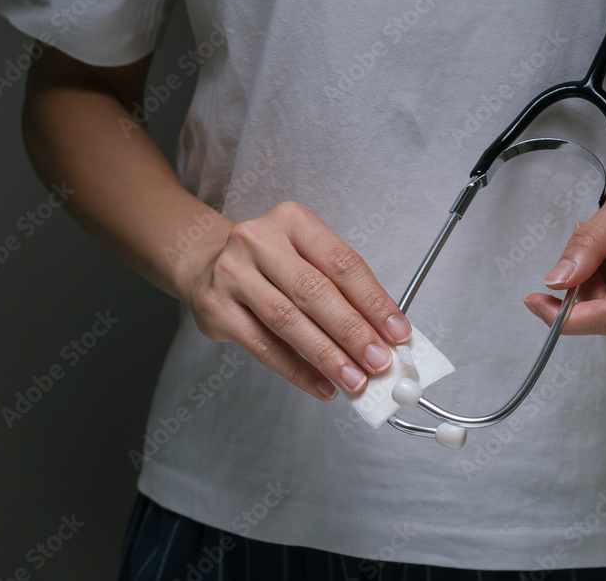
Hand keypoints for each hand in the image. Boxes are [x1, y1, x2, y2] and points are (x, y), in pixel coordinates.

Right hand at [180, 202, 411, 399]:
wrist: (208, 266)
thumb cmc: (273, 264)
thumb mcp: (308, 258)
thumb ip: (344, 291)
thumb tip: (384, 336)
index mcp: (292, 221)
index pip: (342, 263)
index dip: (373, 300)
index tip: (397, 332)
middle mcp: (259, 241)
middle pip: (314, 292)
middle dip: (352, 332)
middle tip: (379, 361)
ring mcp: (233, 274)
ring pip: (288, 321)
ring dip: (327, 356)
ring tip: (355, 379)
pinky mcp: (217, 309)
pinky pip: (263, 347)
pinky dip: (297, 371)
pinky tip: (322, 384)